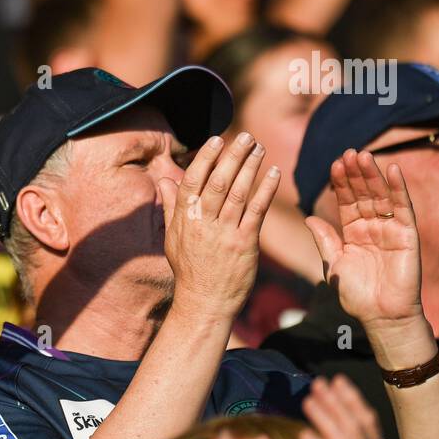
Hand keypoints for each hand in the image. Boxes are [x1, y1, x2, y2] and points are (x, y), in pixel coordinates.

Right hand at [160, 133, 279, 319]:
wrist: (204, 302)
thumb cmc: (188, 269)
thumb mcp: (172, 238)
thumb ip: (171, 207)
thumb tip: (165, 180)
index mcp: (184, 220)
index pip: (193, 181)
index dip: (205, 158)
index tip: (217, 139)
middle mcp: (203, 224)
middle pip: (219, 182)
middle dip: (233, 156)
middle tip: (245, 136)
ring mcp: (225, 234)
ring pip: (239, 193)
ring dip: (251, 167)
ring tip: (259, 148)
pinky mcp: (245, 244)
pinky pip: (256, 212)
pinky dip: (265, 190)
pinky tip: (273, 173)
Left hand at [305, 149, 421, 328]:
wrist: (380, 316)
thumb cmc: (357, 295)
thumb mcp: (334, 264)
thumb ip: (325, 240)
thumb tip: (309, 218)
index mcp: (354, 234)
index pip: (347, 202)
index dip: (341, 184)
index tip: (333, 164)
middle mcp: (373, 228)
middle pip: (364, 195)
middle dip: (355, 174)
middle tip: (347, 153)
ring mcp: (391, 230)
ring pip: (382, 197)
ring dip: (374, 176)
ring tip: (363, 155)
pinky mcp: (408, 235)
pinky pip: (404, 208)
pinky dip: (399, 189)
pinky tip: (393, 170)